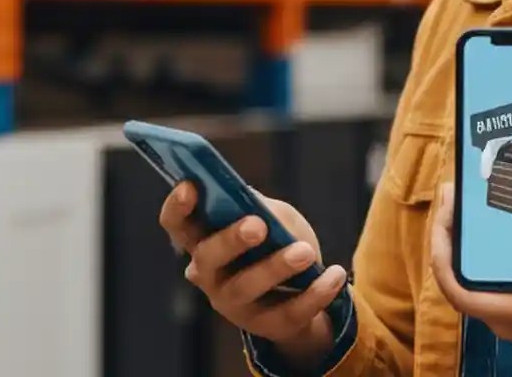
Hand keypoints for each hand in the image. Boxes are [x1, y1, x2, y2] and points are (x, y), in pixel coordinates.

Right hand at [159, 182, 347, 370]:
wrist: (301, 294)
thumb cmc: (276, 243)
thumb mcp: (271, 217)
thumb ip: (258, 206)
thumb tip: (249, 198)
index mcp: (204, 241)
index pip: (177, 226)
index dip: (178, 207)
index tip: (191, 185)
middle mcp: (210, 276)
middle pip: (207, 258)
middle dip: (230, 240)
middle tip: (257, 225)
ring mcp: (235, 305)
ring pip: (247, 287)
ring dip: (276, 267)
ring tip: (305, 252)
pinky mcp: (268, 326)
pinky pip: (290, 311)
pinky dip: (316, 293)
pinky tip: (334, 275)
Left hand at [431, 144, 511, 371]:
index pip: (461, 292)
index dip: (442, 253)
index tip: (446, 213)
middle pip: (460, 282)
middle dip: (450, 237)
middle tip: (458, 193)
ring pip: (473, 285)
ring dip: (464, 247)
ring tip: (469, 203)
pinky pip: (490, 289)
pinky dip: (482, 260)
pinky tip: (493, 227)